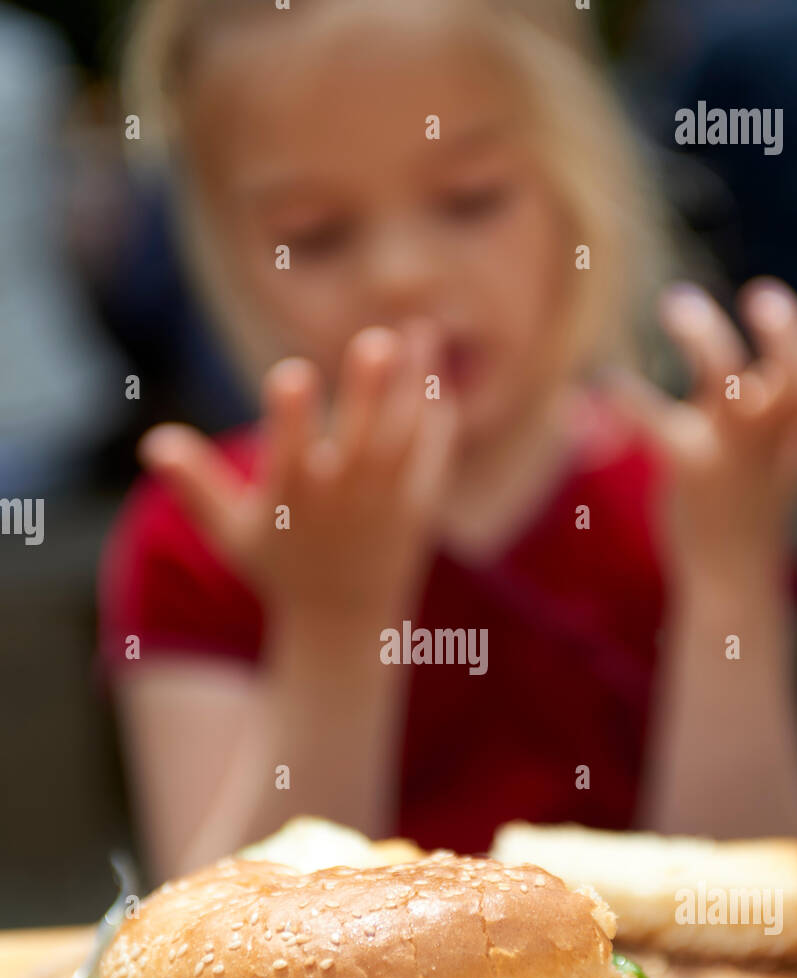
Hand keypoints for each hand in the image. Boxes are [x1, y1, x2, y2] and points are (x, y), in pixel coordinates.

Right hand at [137, 318, 458, 612]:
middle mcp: (344, 500)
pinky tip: (432, 367)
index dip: (290, 417)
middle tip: (378, 341)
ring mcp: (386, 504)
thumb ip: (194, 486)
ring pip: (407, 438)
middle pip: (362, 441)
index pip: (290, 454)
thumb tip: (154, 443)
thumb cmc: (279, 563)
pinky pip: (432, 455)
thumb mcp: (229, 531)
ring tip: (419, 331)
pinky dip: (435, 413)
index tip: (291, 375)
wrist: (342, 619)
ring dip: (416, 385)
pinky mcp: (419, 508)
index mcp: (294, 500)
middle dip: (370, 393)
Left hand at [608, 278, 796, 588]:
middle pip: (795, 370)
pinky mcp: (690, 469)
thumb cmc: (750, 515)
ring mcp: (733, 453)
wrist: (730, 582)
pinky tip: (602, 381)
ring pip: (727, 378)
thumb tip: (754, 379)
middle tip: (758, 294)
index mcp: (796, 436)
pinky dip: (629, 395)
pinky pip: (660, 420)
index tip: (792, 320)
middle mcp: (770, 439)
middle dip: (784, 328)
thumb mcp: (777, 467)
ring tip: (675, 303)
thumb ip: (774, 421)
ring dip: (703, 334)